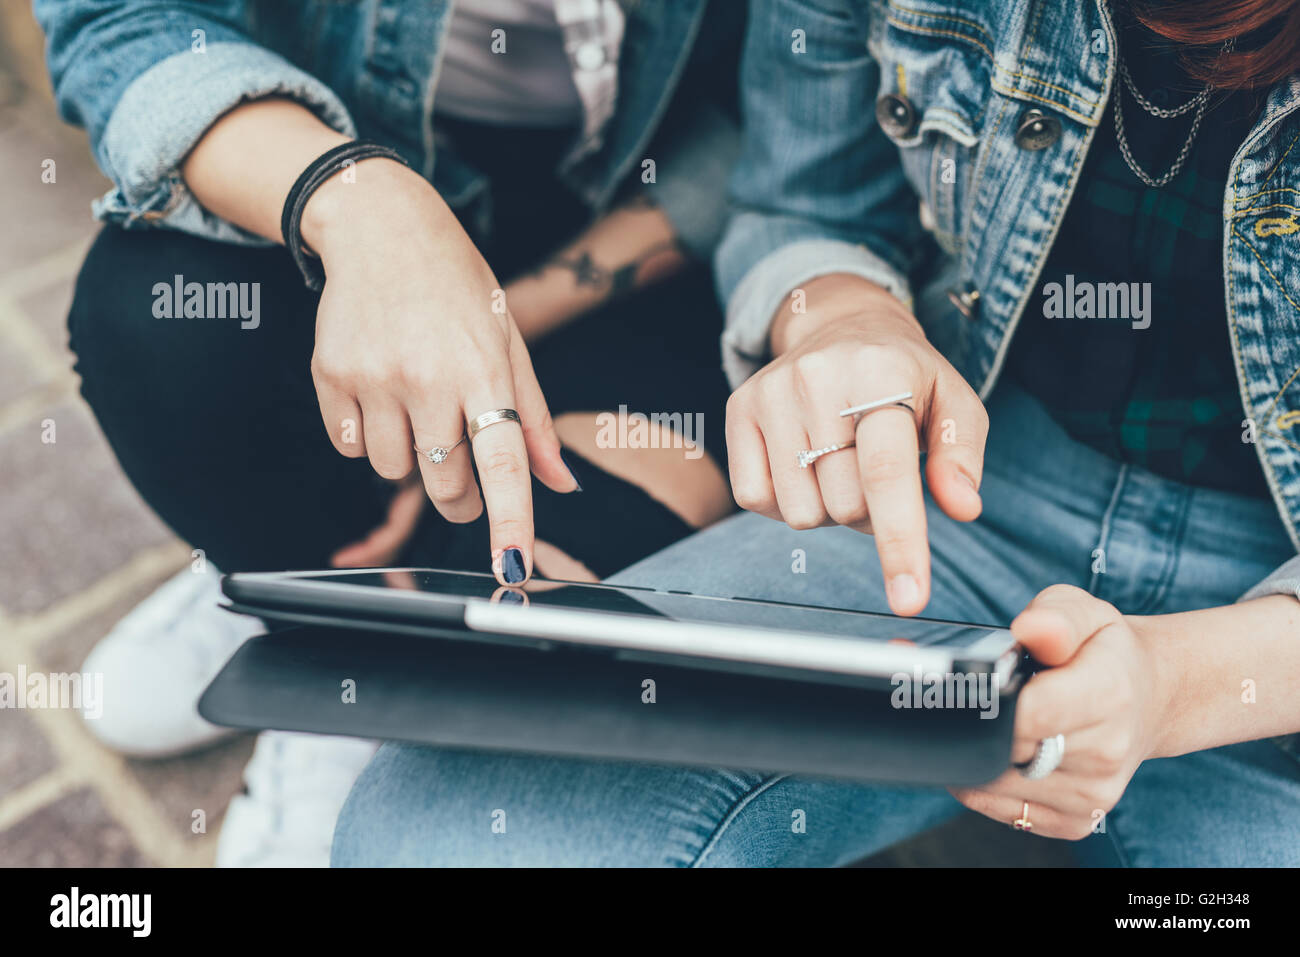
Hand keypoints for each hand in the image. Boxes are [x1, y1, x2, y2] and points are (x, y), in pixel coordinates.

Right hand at [303, 159, 577, 583]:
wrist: (382, 227)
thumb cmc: (458, 288)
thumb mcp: (510, 342)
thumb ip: (535, 420)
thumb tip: (561, 485)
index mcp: (484, 369)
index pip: (503, 461)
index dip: (509, 521)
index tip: (512, 567)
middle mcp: (428, 376)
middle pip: (445, 486)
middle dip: (460, 494)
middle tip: (462, 459)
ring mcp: (375, 377)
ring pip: (393, 471)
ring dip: (408, 456)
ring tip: (415, 400)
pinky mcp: (330, 375)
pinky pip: (347, 447)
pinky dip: (363, 435)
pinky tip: (378, 390)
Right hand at [727, 275, 986, 613]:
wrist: (841, 325)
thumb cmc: (905, 376)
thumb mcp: (952, 402)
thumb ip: (961, 454)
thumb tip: (963, 508)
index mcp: (880, 373)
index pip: (887, 473)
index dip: (899, 541)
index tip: (908, 599)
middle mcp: (817, 379)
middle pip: (843, 506)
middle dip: (868, 512)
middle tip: (876, 474)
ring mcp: (771, 393)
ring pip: (799, 511)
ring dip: (827, 508)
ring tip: (840, 464)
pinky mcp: (738, 409)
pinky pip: (754, 498)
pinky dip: (784, 500)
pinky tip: (803, 465)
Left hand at [951, 585, 1169, 839]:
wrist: (1150, 696)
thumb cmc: (1104, 650)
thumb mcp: (1083, 612)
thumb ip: (1053, 617)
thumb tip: (1029, 630)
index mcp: (1109, 694)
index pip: (1029, 714)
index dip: (994, 699)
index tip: (983, 684)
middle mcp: (1106, 753)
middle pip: (1007, 750)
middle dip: (984, 724)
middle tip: (989, 700)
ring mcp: (1094, 795)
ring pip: (998, 785)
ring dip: (982, 755)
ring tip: (1003, 724)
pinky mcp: (1077, 821)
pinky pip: (1006, 811)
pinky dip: (987, 786)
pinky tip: (1002, 756)